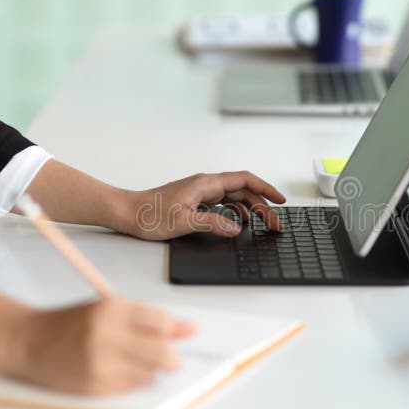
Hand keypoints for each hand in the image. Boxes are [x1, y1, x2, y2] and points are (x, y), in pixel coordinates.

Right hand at [3, 297, 195, 394]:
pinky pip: (130, 388)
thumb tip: (189, 329)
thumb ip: (149, 319)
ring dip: (149, 370)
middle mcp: (104, 335)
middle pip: (162, 353)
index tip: (178, 335)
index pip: (162, 322)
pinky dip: (132, 381)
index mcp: (110, 310)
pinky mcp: (92, 385)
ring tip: (132, 360)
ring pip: (149, 373)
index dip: (173, 331)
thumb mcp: (108, 309)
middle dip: (172, 358)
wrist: (25, 340)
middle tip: (171, 359)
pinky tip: (118, 370)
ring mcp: (98, 363)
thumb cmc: (68, 323)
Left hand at [122, 171, 286, 240]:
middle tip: (276, 223)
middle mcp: (205, 185)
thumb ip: (212, 223)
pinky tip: (241, 222)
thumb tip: (236, 227)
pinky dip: (237, 212)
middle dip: (263, 205)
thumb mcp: (183, 222)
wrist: (127, 212)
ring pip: (235, 198)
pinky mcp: (195, 201)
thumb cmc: (149, 215)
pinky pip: (223, 204)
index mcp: (205, 184)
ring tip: (264, 224)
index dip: (265, 188)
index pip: (244, 180)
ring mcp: (200, 192)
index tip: (280, 199)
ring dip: (251, 209)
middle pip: (243, 191)